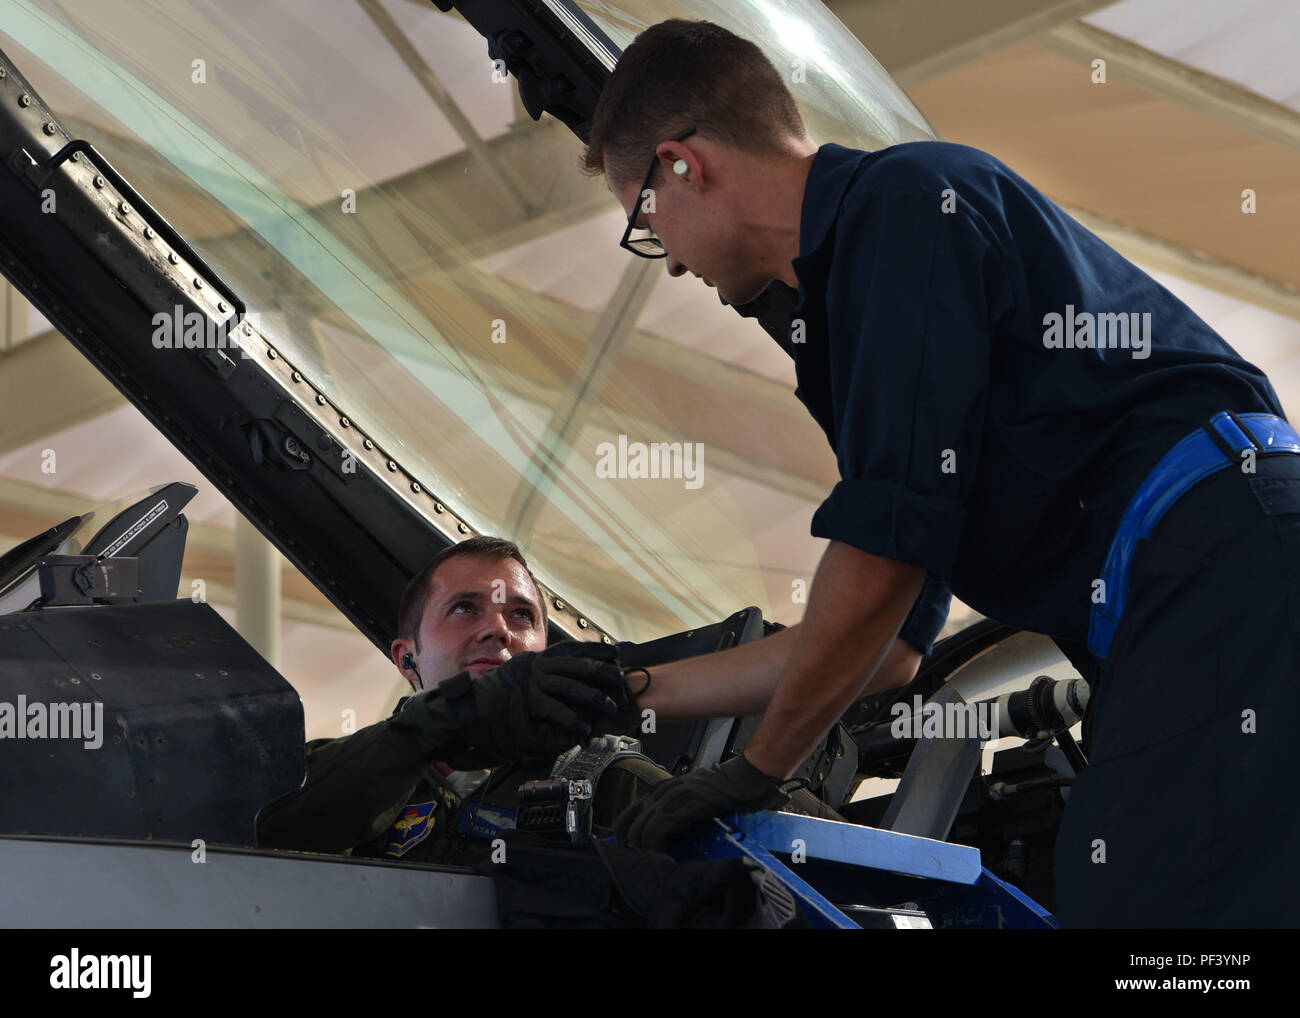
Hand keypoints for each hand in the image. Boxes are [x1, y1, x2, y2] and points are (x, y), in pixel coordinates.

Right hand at [393, 640, 626, 767]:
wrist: (460, 709)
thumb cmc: (485, 701)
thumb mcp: (513, 681)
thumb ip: (533, 678)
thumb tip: (552, 677)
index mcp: (532, 659)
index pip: (568, 650)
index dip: (592, 650)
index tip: (613, 651)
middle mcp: (532, 666)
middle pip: (575, 664)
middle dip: (601, 671)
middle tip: (620, 677)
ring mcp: (528, 682)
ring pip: (570, 686)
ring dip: (592, 698)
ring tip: (609, 707)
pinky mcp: (524, 701)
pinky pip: (554, 710)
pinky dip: (571, 720)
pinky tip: (583, 728)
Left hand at [614, 752, 789, 852]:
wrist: (734, 782)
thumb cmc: (717, 791)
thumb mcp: (687, 798)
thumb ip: (673, 809)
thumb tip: (666, 832)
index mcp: (657, 791)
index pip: (626, 816)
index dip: (626, 836)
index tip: (634, 850)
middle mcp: (655, 794)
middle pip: (629, 828)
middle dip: (636, 848)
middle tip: (649, 859)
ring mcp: (663, 801)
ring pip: (639, 833)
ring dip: (648, 851)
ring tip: (661, 860)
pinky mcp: (674, 809)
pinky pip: (654, 834)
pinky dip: (659, 849)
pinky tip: (670, 856)